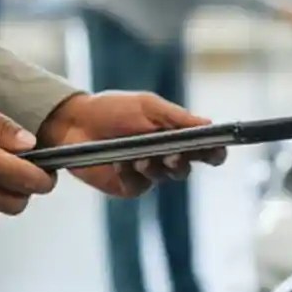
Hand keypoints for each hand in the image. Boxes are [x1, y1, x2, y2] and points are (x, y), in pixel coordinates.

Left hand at [37, 92, 227, 198]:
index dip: (214, 151)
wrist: (74, 121)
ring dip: (157, 166)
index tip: (217, 149)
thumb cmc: (112, 109)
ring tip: (140, 156)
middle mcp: (165, 157)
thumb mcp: (147, 106)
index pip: (204, 148)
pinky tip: (119, 162)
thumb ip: (177, 117)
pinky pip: (141, 185)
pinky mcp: (129, 186)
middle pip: (188, 167)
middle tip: (174, 154)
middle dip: (184, 161)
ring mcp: (148, 173)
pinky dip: (132, 173)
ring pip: (167, 177)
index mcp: (175, 135)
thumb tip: (208, 124)